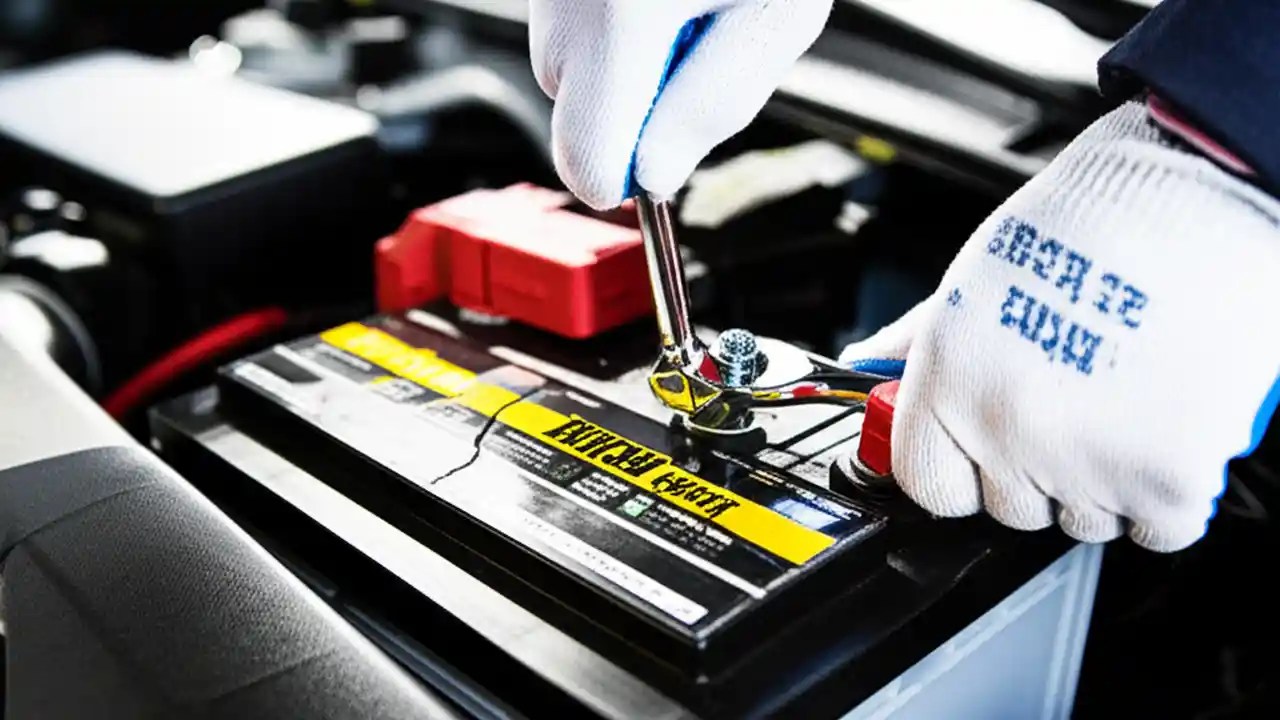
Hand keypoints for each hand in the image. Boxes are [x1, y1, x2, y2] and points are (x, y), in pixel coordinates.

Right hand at [529, 0, 832, 208]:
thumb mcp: (775, 17)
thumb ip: (713, 105)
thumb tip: (656, 173)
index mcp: (625, 15)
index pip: (585, 159)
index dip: (624, 173)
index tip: (655, 160)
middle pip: (566, 98)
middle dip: (623, 95)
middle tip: (694, 42)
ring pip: (558, 47)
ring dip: (612, 47)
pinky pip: (559, 1)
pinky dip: (601, 5)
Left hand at [839, 102, 1279, 551]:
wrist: (1204, 200)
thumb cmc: (1091, 224)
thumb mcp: (974, 277)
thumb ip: (915, 341)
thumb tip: (865, 365)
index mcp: (947, 384)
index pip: (927, 484)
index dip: (957, 469)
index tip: (980, 452)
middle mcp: (1006, 432)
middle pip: (1008, 507)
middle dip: (1035, 469)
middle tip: (1073, 400)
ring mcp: (1085, 466)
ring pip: (1082, 520)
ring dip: (1101, 481)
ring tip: (1124, 397)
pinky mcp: (1165, 484)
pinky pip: (1156, 528)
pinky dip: (1165, 494)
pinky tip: (1165, 424)